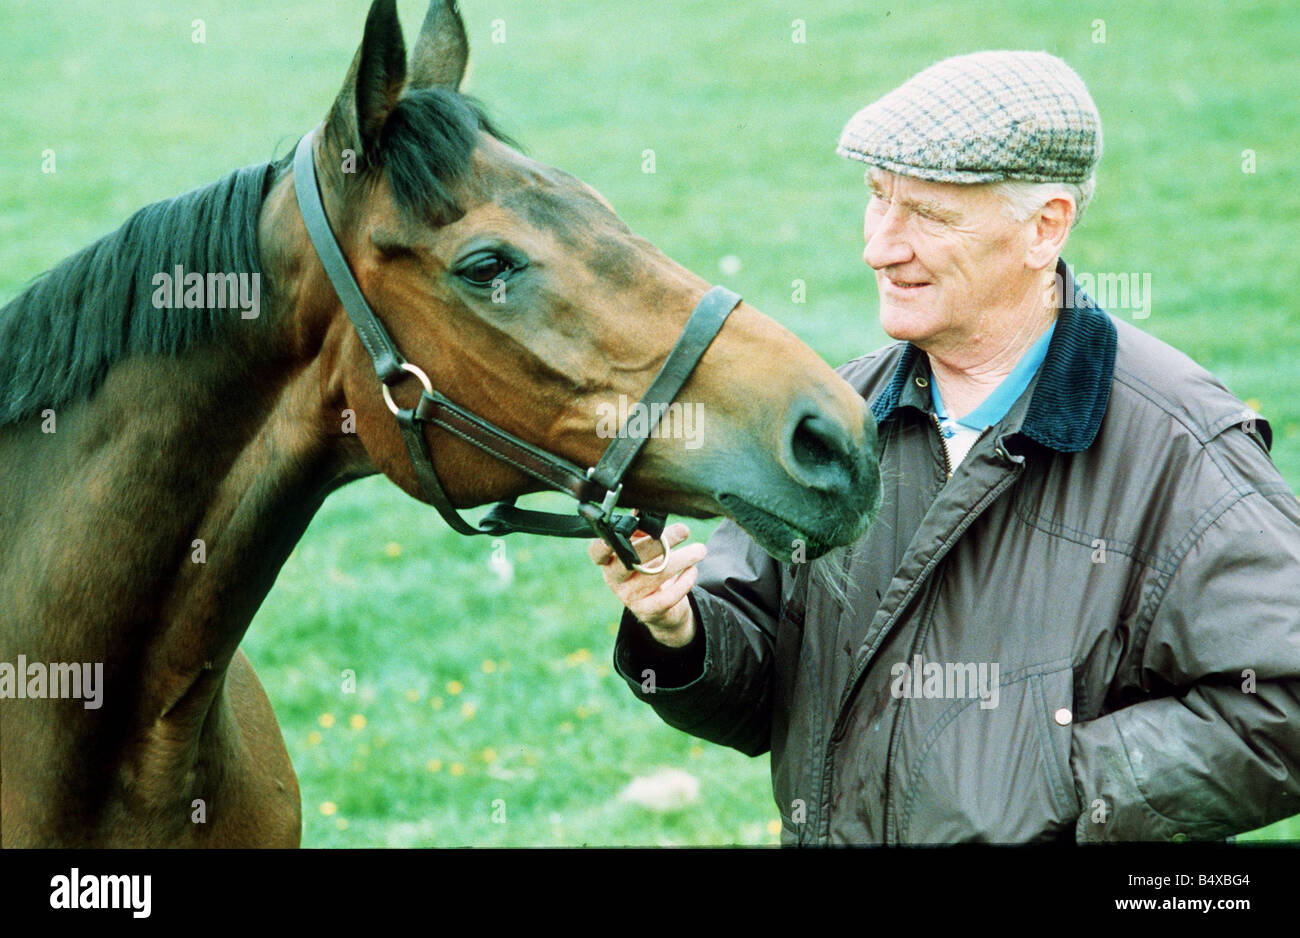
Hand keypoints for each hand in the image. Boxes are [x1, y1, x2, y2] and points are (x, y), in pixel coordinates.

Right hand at [587, 522, 705, 647]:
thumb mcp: (642, 547)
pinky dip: (685, 581)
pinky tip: (693, 570)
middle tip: (683, 530)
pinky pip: (668, 596)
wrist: (661, 607)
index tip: (616, 533)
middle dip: (659, 542)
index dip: (602, 545)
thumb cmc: (649, 568)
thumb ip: (640, 528)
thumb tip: (642, 508)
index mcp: (609, 560)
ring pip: (657, 575)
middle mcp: (615, 579)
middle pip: (633, 558)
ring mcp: (630, 597)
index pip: (597, 553)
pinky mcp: (648, 611)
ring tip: (700, 550)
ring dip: (683, 559)